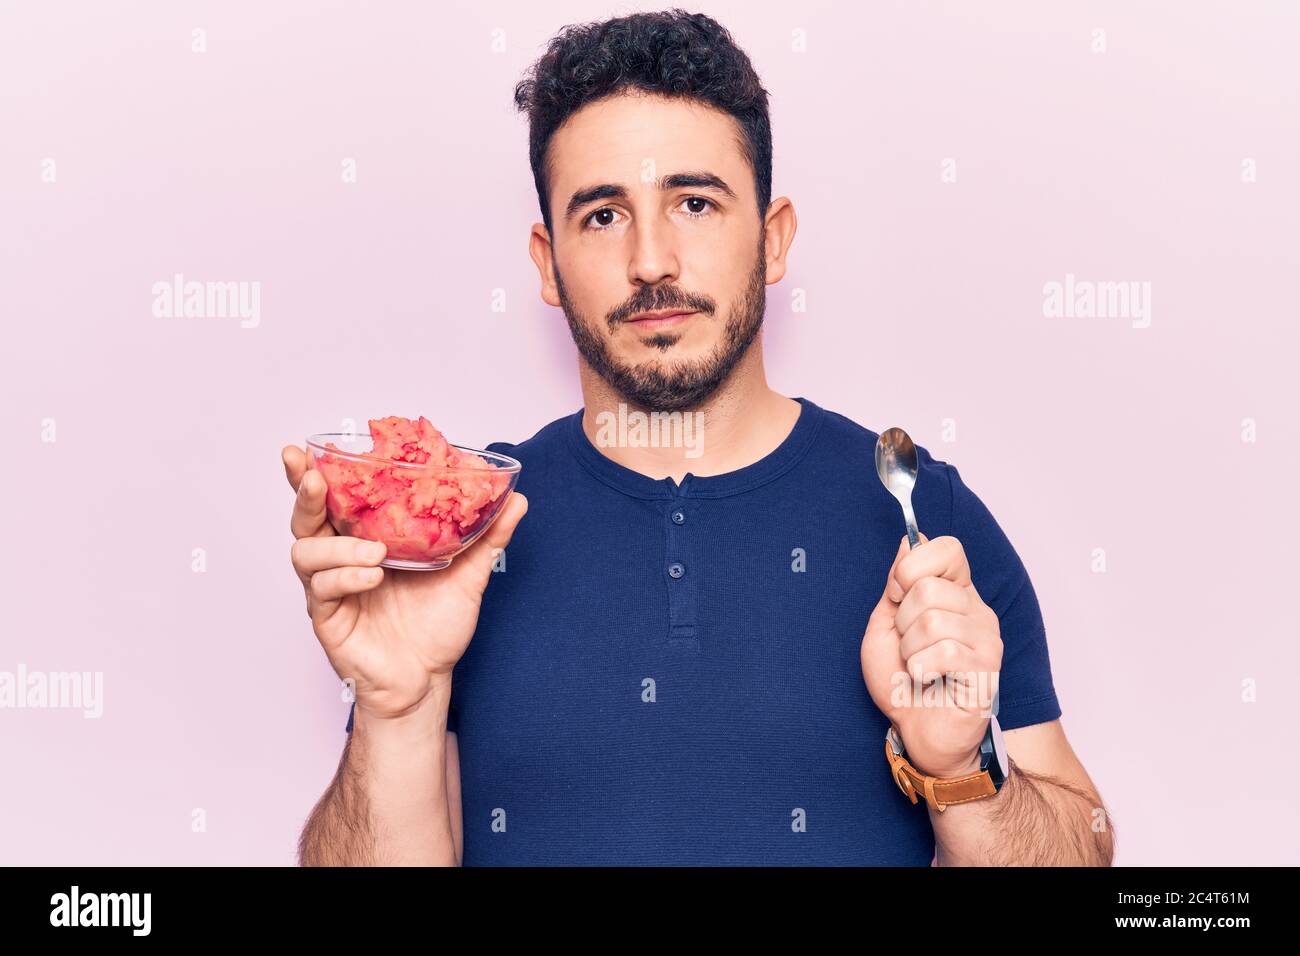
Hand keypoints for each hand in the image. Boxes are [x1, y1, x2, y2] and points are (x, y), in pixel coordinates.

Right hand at [282, 443, 526, 721]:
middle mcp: (340, 558)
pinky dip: (346, 577)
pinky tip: (372, 577)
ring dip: (338, 546)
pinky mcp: (328, 617)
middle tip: (313, 477)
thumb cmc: (436, 626)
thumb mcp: (468, 575)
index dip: (314, 472)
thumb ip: (489, 536)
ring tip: (376, 553)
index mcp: (365, 538)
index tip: (306, 448)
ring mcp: (329, 587)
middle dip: (303, 492)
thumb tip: (519, 497)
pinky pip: (323, 589)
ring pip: (307, 551)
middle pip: (305, 517)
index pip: (334, 498)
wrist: (427, 678)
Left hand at [860, 532, 1001, 778]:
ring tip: (918, 668)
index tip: (897, 596)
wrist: (914, 733)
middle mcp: (977, 611)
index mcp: (955, 594)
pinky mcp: (988, 670)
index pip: (947, 548)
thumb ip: (896, 584)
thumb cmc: (899, 682)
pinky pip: (945, 652)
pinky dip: (923, 669)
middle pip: (928, 588)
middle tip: (909, 647)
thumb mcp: (884, 625)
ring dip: (910, 650)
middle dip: (902, 622)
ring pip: (933, 621)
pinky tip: (929, 680)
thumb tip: (908, 541)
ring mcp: (988, 640)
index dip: (912, 568)